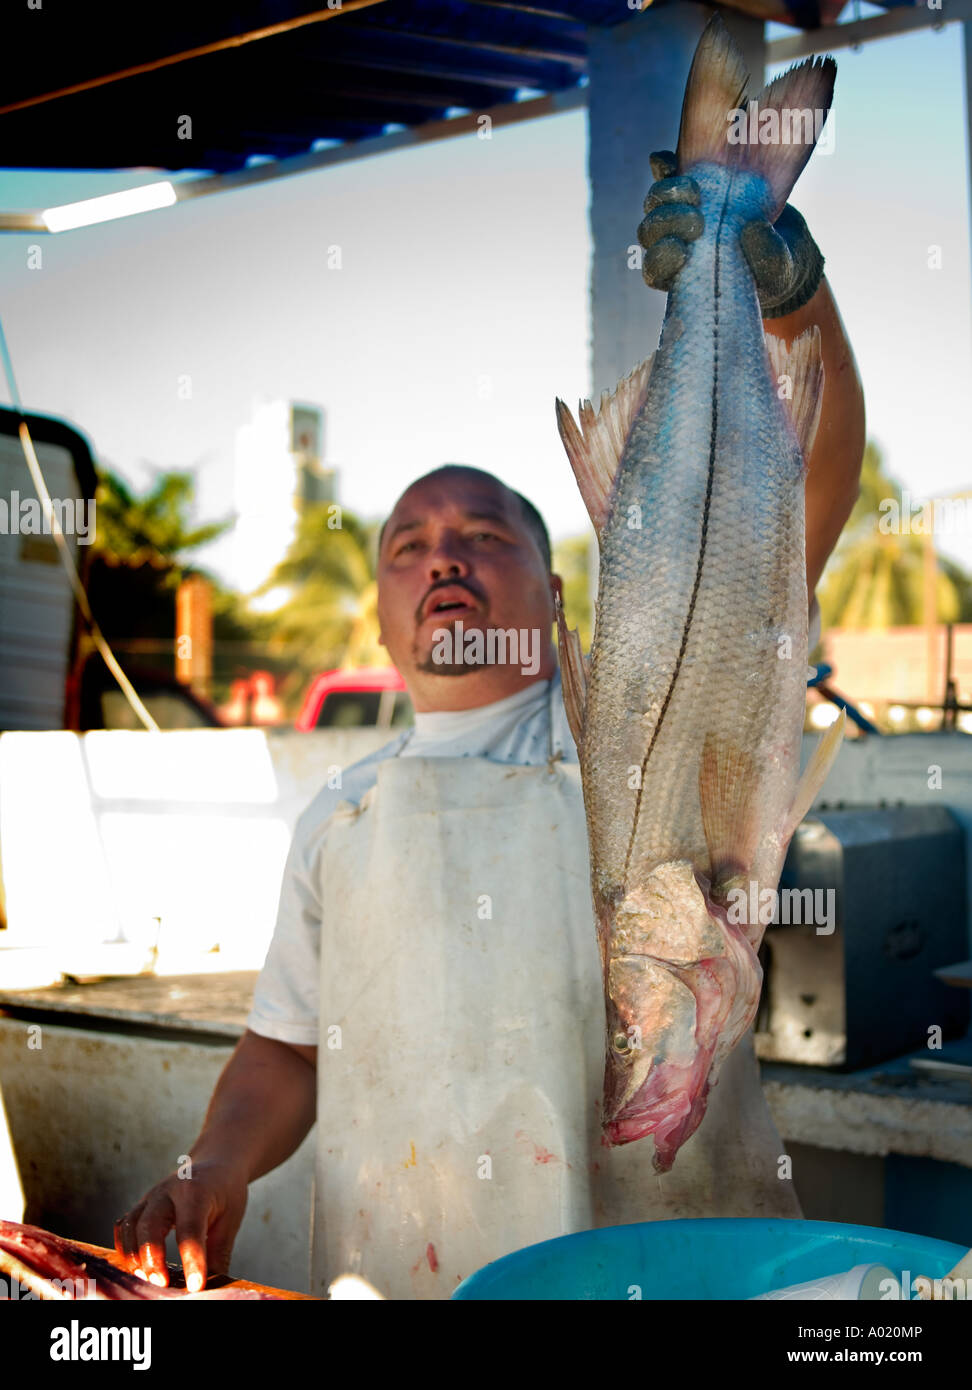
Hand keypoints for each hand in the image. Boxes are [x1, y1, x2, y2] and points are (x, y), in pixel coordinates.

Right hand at [113, 1159, 247, 1291]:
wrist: (215, 1164)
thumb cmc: (225, 1193)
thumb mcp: (230, 1220)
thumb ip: (218, 1255)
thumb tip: (212, 1291)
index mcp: (196, 1191)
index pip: (190, 1228)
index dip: (191, 1260)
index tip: (195, 1286)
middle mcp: (168, 1191)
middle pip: (149, 1224)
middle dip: (151, 1258)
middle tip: (161, 1286)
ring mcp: (150, 1197)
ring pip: (130, 1226)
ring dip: (134, 1257)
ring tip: (147, 1281)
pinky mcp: (141, 1206)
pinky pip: (123, 1227)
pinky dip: (124, 1249)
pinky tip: (135, 1268)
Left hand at [637, 150, 824, 316]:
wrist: (789, 239)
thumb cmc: (780, 268)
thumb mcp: (781, 271)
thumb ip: (768, 259)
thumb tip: (750, 229)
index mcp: (689, 275)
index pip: (656, 272)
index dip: (659, 261)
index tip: (682, 251)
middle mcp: (680, 244)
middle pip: (650, 233)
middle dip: (665, 223)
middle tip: (696, 220)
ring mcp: (685, 213)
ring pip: (656, 204)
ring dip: (665, 194)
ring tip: (693, 190)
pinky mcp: (696, 186)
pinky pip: (669, 173)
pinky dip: (665, 165)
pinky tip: (670, 160)